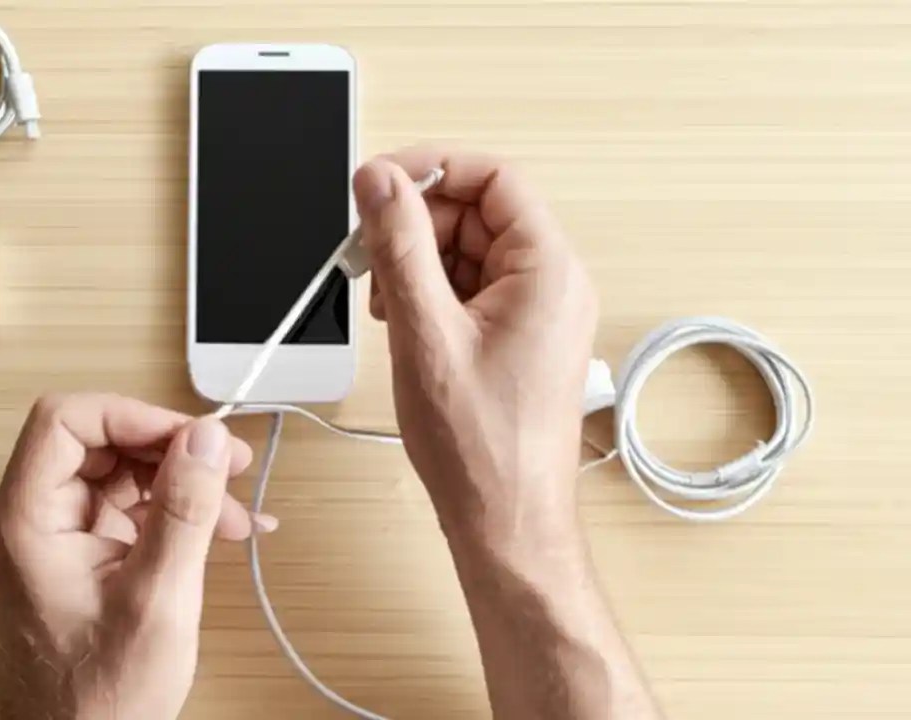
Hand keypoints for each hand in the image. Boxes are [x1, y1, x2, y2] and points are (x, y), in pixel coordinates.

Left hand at [0, 394, 273, 719]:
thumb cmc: (100, 698)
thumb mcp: (156, 600)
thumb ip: (182, 511)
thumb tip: (204, 437)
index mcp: (26, 521)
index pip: (66, 421)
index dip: (132, 415)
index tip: (191, 436)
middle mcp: (30, 520)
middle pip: (96, 441)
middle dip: (168, 447)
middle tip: (229, 464)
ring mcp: (54, 537)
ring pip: (118, 473)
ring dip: (180, 481)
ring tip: (236, 510)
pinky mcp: (78, 556)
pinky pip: (125, 509)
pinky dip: (173, 513)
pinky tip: (219, 530)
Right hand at [353, 147, 596, 550]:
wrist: (505, 521)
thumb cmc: (481, 447)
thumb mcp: (426, 334)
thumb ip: (400, 247)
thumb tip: (378, 181)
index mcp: (548, 271)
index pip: (493, 178)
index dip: (430, 170)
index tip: (377, 184)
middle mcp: (552, 283)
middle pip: (475, 212)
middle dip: (413, 226)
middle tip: (366, 257)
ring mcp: (537, 311)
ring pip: (467, 251)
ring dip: (415, 264)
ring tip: (384, 307)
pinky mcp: (517, 336)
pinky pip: (470, 288)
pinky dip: (429, 294)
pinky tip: (403, 324)